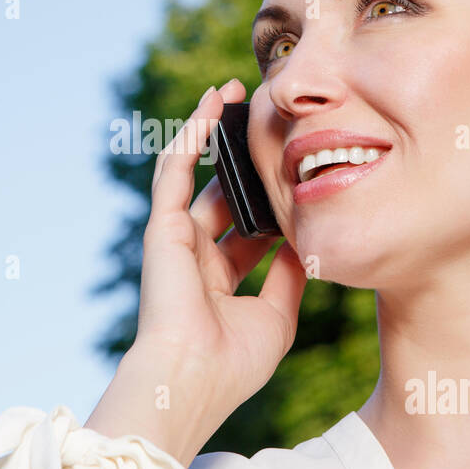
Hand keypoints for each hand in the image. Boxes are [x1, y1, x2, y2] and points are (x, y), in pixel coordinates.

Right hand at [85, 78, 307, 466]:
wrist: (193, 377)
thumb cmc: (233, 361)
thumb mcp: (277, 314)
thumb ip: (290, 274)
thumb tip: (307, 240)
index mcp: (221, 278)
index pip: (247, 226)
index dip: (269, 196)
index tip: (295, 165)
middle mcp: (196, 255)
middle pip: (223, 192)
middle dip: (242, 155)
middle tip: (264, 114)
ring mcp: (177, 239)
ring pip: (195, 172)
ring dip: (211, 130)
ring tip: (232, 91)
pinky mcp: (162, 226)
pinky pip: (175, 171)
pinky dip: (192, 138)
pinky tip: (210, 108)